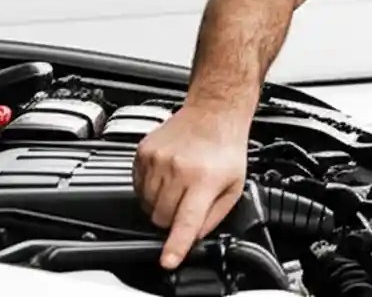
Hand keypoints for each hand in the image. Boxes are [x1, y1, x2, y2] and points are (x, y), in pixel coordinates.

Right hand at [133, 103, 248, 268]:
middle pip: (161, 217)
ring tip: (178, 185)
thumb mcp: (233, 186)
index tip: (168, 259)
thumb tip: (194, 236)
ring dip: (159, 204)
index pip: (186, 220)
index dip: (176, 244)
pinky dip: (149, 188)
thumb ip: (214, 216)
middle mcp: (178, 169)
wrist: (213, 113)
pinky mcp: (144, 152)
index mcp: (204, 179)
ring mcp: (158, 160)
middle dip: (171, 219)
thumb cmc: (225, 148)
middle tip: (185, 202)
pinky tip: (166, 176)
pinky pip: (137, 186)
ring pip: (147, 204)